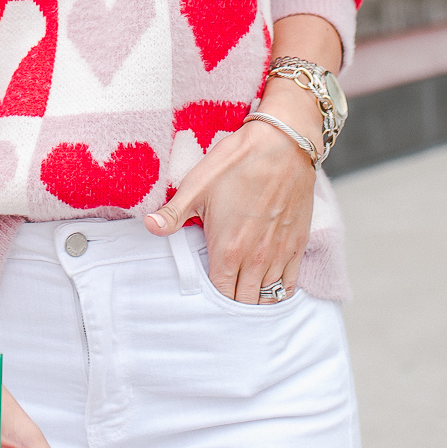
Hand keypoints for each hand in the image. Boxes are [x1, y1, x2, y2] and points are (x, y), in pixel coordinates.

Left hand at [143, 92, 318, 301]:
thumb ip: (172, 213)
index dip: (211, 297)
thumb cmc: (237, 163)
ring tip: (242, 290)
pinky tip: (267, 283)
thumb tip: (149, 227)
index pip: (220, 295)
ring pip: (267, 298)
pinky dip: (278, 291)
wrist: (282, 144)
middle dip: (232, 302)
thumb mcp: (196, 185)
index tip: (205, 289)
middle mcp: (255, 259)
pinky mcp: (297, 245)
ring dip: (254, 299)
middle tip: (223, 292)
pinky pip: (289, 285)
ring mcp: (279, 254)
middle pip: (244, 302)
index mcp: (227, 250)